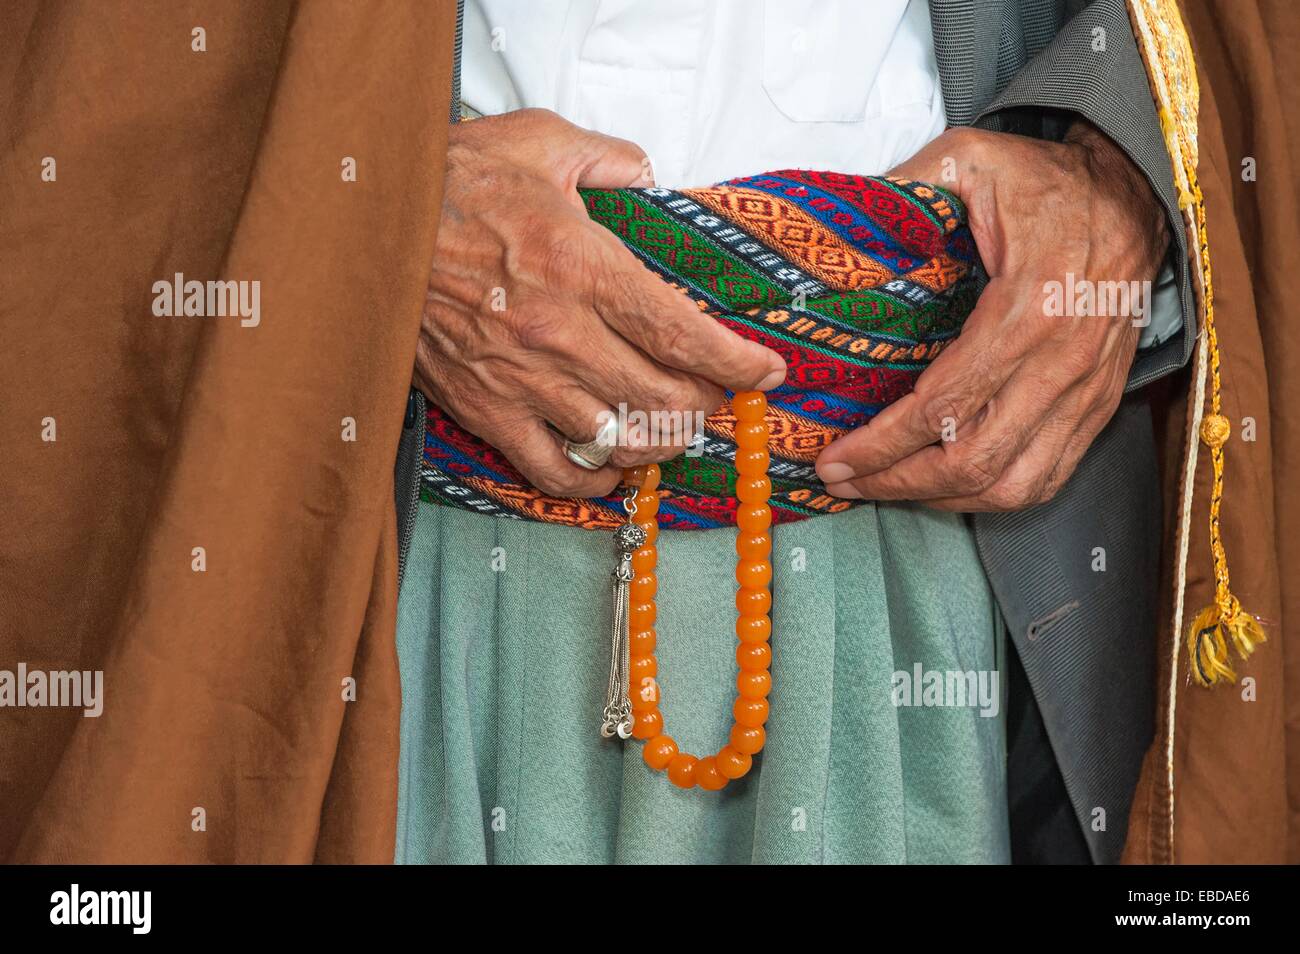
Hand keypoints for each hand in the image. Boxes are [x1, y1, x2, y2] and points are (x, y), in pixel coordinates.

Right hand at [414, 109, 785, 497]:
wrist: (361, 226)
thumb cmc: (446, 186)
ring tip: (673, 427)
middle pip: (664, 397)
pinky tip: (614, 471)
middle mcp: (561, 335)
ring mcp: (523, 380)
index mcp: (583, 267)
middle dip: (706, 405)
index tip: (764, 373)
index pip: (682, 334)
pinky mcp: (487, 410)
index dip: (735, 363)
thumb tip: (646, 174)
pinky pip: (554, 471)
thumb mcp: (539, 141)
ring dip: (661, 441)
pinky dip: (595, 483)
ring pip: (620, 440)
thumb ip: (610, 159)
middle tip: (716, 397)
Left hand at [815, 122, 1168, 510]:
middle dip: (897, 481)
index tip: (833, 459)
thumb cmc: (1048, 182)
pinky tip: (947, 488)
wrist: (1135, 193)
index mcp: (1030, 310)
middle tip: (843, 481)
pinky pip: (1048, 478)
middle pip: (972, 461)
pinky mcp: (1099, 406)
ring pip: (1012, 484)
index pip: (944, 406)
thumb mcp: (970, 162)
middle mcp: (1064, 365)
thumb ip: (906, 188)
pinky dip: (993, 496)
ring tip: (886, 488)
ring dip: (941, 499)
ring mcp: (1087, 393)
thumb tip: (840, 218)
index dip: (881, 444)